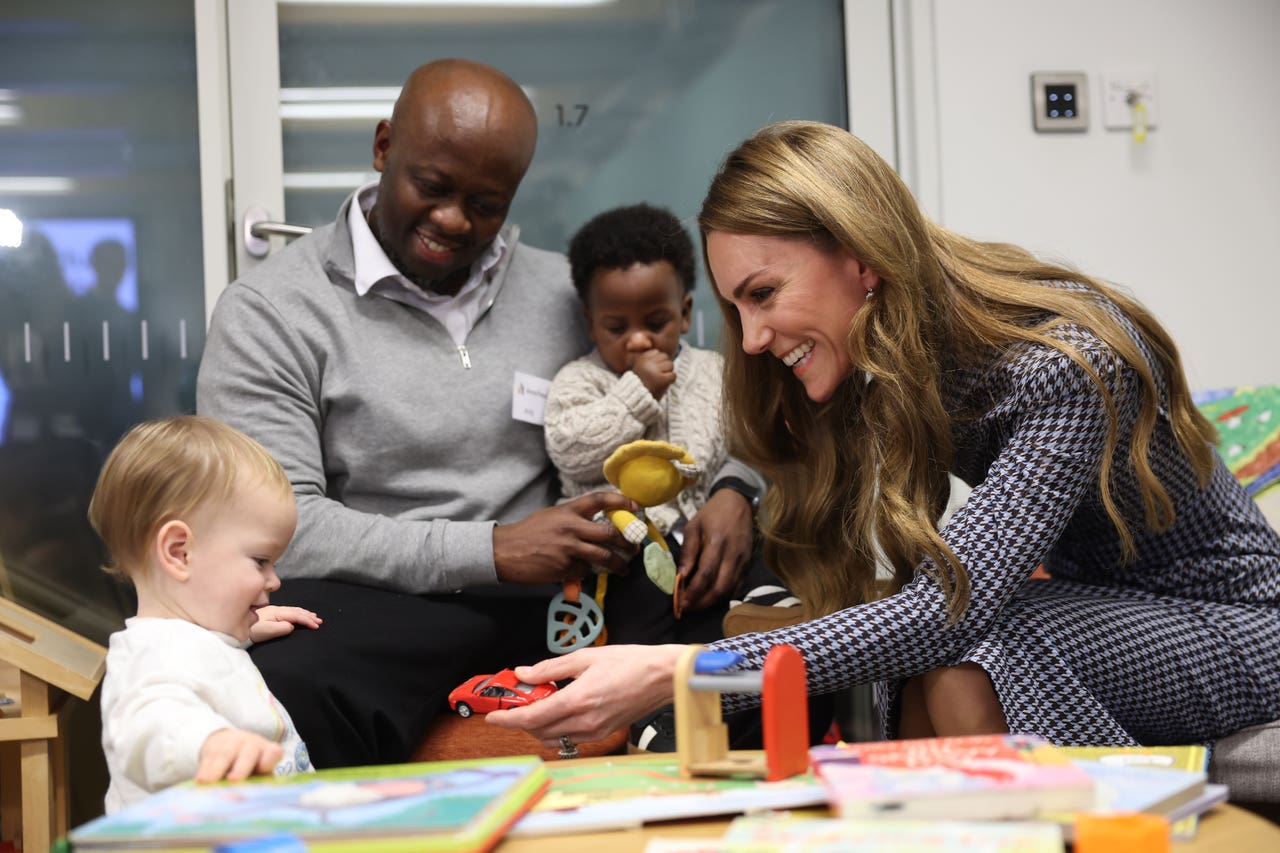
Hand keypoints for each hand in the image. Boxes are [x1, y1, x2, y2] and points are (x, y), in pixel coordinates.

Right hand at [197, 728, 283, 782]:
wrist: (234, 746)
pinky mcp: (215, 746)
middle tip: (233, 780)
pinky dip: (204, 769)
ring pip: (225, 755)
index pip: (272, 753)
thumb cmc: (252, 769)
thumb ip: (257, 788)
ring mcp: (233, 743)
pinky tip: (199, 780)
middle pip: (247, 754)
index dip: (267, 760)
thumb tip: (251, 807)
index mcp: (269, 752)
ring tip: (207, 782)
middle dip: (241, 767)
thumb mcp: (259, 776)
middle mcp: (253, 745)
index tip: (261, 769)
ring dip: (215, 770)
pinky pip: (209, 757)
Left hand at [249, 605, 322, 642]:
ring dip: (304, 613)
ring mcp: (273, 611)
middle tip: (320, 621)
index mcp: (277, 613)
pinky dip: (297, 613)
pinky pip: (289, 612)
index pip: (296, 615)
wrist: (237, 627)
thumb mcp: (265, 631)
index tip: (316, 625)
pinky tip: (298, 615)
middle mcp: (276, 610)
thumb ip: (279, 628)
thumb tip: (291, 626)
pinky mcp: (271, 614)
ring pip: (293, 610)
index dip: (307, 620)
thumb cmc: (251, 631)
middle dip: (309, 616)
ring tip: (314, 616)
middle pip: (296, 611)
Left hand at [485, 644, 685, 746]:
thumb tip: (524, 674)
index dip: (507, 719)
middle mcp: (584, 722)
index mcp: (576, 700)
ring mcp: (594, 732)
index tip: (493, 716)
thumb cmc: (630, 663)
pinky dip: (557, 728)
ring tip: (537, 705)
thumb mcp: (585, 657)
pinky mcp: (603, 734)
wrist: (662, 677)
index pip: (531, 717)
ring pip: (553, 738)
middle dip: (520, 720)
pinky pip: (571, 738)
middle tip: (515, 703)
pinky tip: (559, 710)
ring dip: (538, 726)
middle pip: (538, 731)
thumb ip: (551, 668)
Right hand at [493, 492, 637, 583]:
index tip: (635, 507)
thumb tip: (596, 526)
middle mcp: (571, 527)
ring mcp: (569, 549)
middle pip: (609, 533)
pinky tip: (587, 573)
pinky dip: (588, 573)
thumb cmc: (528, 532)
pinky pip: (585, 571)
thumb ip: (573, 519)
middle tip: (634, 547)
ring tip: (624, 568)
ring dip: (618, 564)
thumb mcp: (551, 516)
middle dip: (627, 542)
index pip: (599, 500)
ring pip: (603, 556)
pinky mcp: (564, 568)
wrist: (504, 551)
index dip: (620, 502)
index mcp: (568, 511)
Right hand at [631, 350, 676, 399]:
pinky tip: (665, 384)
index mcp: (641, 358)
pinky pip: (673, 375)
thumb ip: (649, 360)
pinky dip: (671, 380)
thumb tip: (663, 354)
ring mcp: (654, 371)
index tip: (652, 369)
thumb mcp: (640, 367)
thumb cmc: (640, 383)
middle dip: (664, 365)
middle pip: (665, 356)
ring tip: (661, 379)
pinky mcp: (661, 380)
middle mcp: (647, 363)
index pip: (657, 352)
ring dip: (668, 372)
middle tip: (659, 375)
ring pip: (670, 364)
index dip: (657, 361)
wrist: (635, 399)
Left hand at [677, 489, 753, 612]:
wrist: (739, 502)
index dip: (693, 591)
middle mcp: (733, 554)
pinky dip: (725, 595)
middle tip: (688, 608)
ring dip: (713, 601)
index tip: (681, 601)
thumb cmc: (712, 513)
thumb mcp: (694, 526)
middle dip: (702, 602)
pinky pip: (738, 585)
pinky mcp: (749, 563)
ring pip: (730, 589)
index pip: (705, 574)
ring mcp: (743, 560)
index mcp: (717, 542)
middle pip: (720, 587)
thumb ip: (688, 551)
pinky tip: (713, 597)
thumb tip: (681, 575)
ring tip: (698, 605)